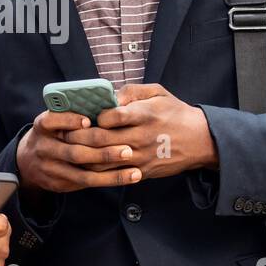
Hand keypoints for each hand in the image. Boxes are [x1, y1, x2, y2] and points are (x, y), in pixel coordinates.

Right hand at [15, 107, 141, 193]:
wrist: (28, 161)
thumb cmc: (54, 133)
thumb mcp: (55, 120)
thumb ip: (73, 114)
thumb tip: (108, 106)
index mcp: (43, 126)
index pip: (52, 121)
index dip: (70, 120)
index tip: (89, 121)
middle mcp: (44, 147)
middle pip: (74, 152)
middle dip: (102, 152)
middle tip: (128, 150)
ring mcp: (50, 168)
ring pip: (82, 174)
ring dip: (110, 174)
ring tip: (134, 171)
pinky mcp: (57, 184)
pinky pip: (85, 184)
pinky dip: (107, 181)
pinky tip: (125, 178)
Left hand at [59, 83, 216, 181]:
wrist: (200, 140)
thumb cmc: (176, 112)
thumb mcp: (158, 92)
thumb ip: (132, 91)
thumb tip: (109, 95)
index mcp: (145, 114)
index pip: (112, 116)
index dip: (95, 116)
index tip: (85, 115)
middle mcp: (142, 137)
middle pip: (102, 140)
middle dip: (79, 137)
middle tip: (64, 133)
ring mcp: (142, 157)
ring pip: (104, 160)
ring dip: (84, 156)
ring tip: (69, 149)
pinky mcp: (143, 171)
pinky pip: (115, 174)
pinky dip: (97, 171)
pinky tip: (86, 164)